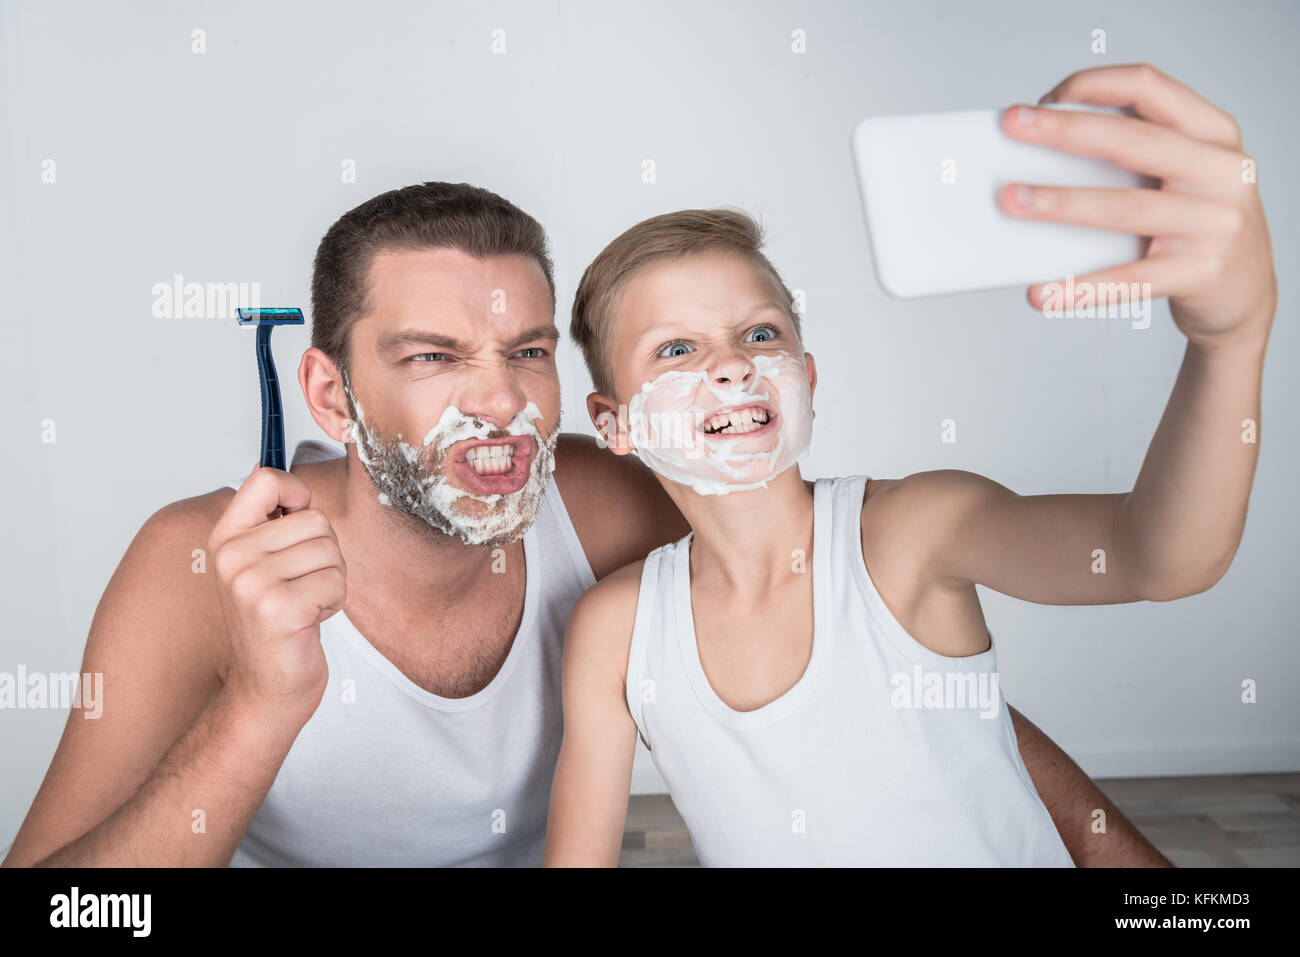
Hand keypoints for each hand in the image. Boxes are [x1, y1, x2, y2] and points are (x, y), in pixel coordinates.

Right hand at [208, 464, 345, 725]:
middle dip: (325, 553)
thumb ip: (267, 520)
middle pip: (316, 519)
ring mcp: (252, 583)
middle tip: (301, 585)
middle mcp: (232, 556)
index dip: (297, 494)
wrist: (267, 687)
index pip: (266, 479)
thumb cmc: (273, 623)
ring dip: (330, 580)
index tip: (298, 521)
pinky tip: (308, 621)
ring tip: (303, 603)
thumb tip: (274, 471)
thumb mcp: (258, 564)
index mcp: (225, 538)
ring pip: (331, 550)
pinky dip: (334, 602)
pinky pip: (335, 581)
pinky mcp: (279, 608)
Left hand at [998, 63, 1276, 349]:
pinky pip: (1129, 280)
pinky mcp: (1201, 272)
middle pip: (1131, 142)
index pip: (1149, 88)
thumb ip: (1133, 156)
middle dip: (1065, 131)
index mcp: (1212, 133)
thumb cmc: (1196, 225)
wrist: (1244, 292)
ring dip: (1062, 203)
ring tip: (1013, 202)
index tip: (1044, 99)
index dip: (1093, 86)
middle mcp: (1222, 171)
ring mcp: (1215, 223)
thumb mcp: (1182, 176)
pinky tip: (1043, 292)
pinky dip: (1082, 288)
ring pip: (1125, 208)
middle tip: (1012, 128)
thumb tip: (1041, 153)